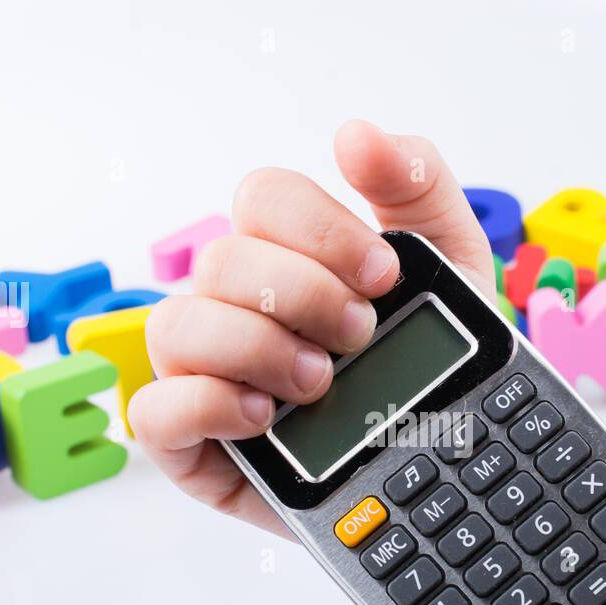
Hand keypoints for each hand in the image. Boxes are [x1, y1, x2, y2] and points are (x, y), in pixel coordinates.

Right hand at [130, 120, 495, 536]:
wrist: (446, 468)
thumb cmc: (434, 364)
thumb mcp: (452, 270)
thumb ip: (417, 188)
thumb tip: (355, 135)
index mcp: (288, 256)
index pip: (263, 199)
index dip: (320, 228)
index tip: (384, 274)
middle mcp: (237, 307)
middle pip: (223, 260)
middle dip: (301, 294)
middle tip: (361, 335)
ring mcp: (206, 375)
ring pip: (177, 324)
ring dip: (254, 346)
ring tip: (319, 382)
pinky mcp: (192, 448)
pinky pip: (154, 410)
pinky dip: (205, 404)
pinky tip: (264, 416)